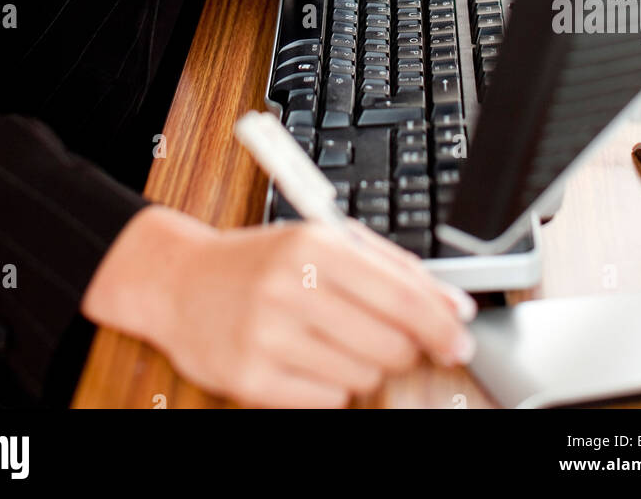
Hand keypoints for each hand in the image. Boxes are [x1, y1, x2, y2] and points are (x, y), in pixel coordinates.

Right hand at [81, 205, 476, 408]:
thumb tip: (451, 304)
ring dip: (361, 363)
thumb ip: (390, 266)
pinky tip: (305, 358)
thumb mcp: (321, 240)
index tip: (460, 340)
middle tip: (388, 336)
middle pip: (391, 343)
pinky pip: (328, 400)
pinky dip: (328, 385)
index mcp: (313, 246)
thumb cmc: (258, 261)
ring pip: (364, 375)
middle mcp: (289, 288)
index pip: (403, 297)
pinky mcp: (251, 379)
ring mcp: (268, 336)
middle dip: (403, 346)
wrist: (180, 283)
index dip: (442, 325)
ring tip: (329, 338)